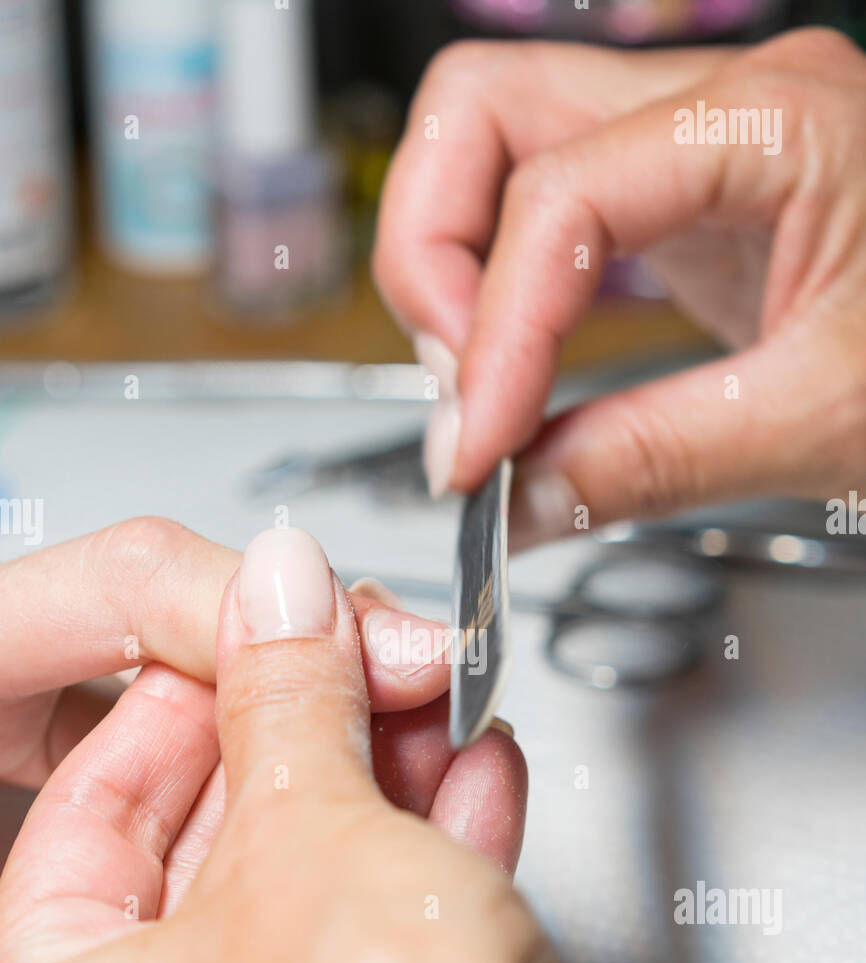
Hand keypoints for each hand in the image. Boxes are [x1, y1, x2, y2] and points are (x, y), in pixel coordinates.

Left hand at [0, 528, 855, 962]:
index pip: (83, 819)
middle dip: (297, 736)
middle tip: (340, 653)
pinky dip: (418, 855)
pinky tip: (466, 771)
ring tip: (418, 697)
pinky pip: (370, 952)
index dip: (176, 704)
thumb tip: (275, 593)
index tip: (240, 638)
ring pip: (302, 897)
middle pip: (206, 855)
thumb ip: (282, 688)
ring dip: (374, 782)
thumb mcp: (311, 825)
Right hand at [374, 29, 865, 545]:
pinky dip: (509, 299)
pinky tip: (527, 379)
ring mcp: (697, 148)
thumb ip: (649, 462)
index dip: (492, 337)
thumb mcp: (821, 424)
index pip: (559, 198)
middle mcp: (719, 108)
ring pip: (499, 150)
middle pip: (486, 112)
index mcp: (770, 125)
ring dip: (458, 273)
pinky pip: (548, 217)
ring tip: (489, 392)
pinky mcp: (687, 207)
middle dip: (436, 258)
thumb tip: (517, 503)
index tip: (475, 452)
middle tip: (462, 389)